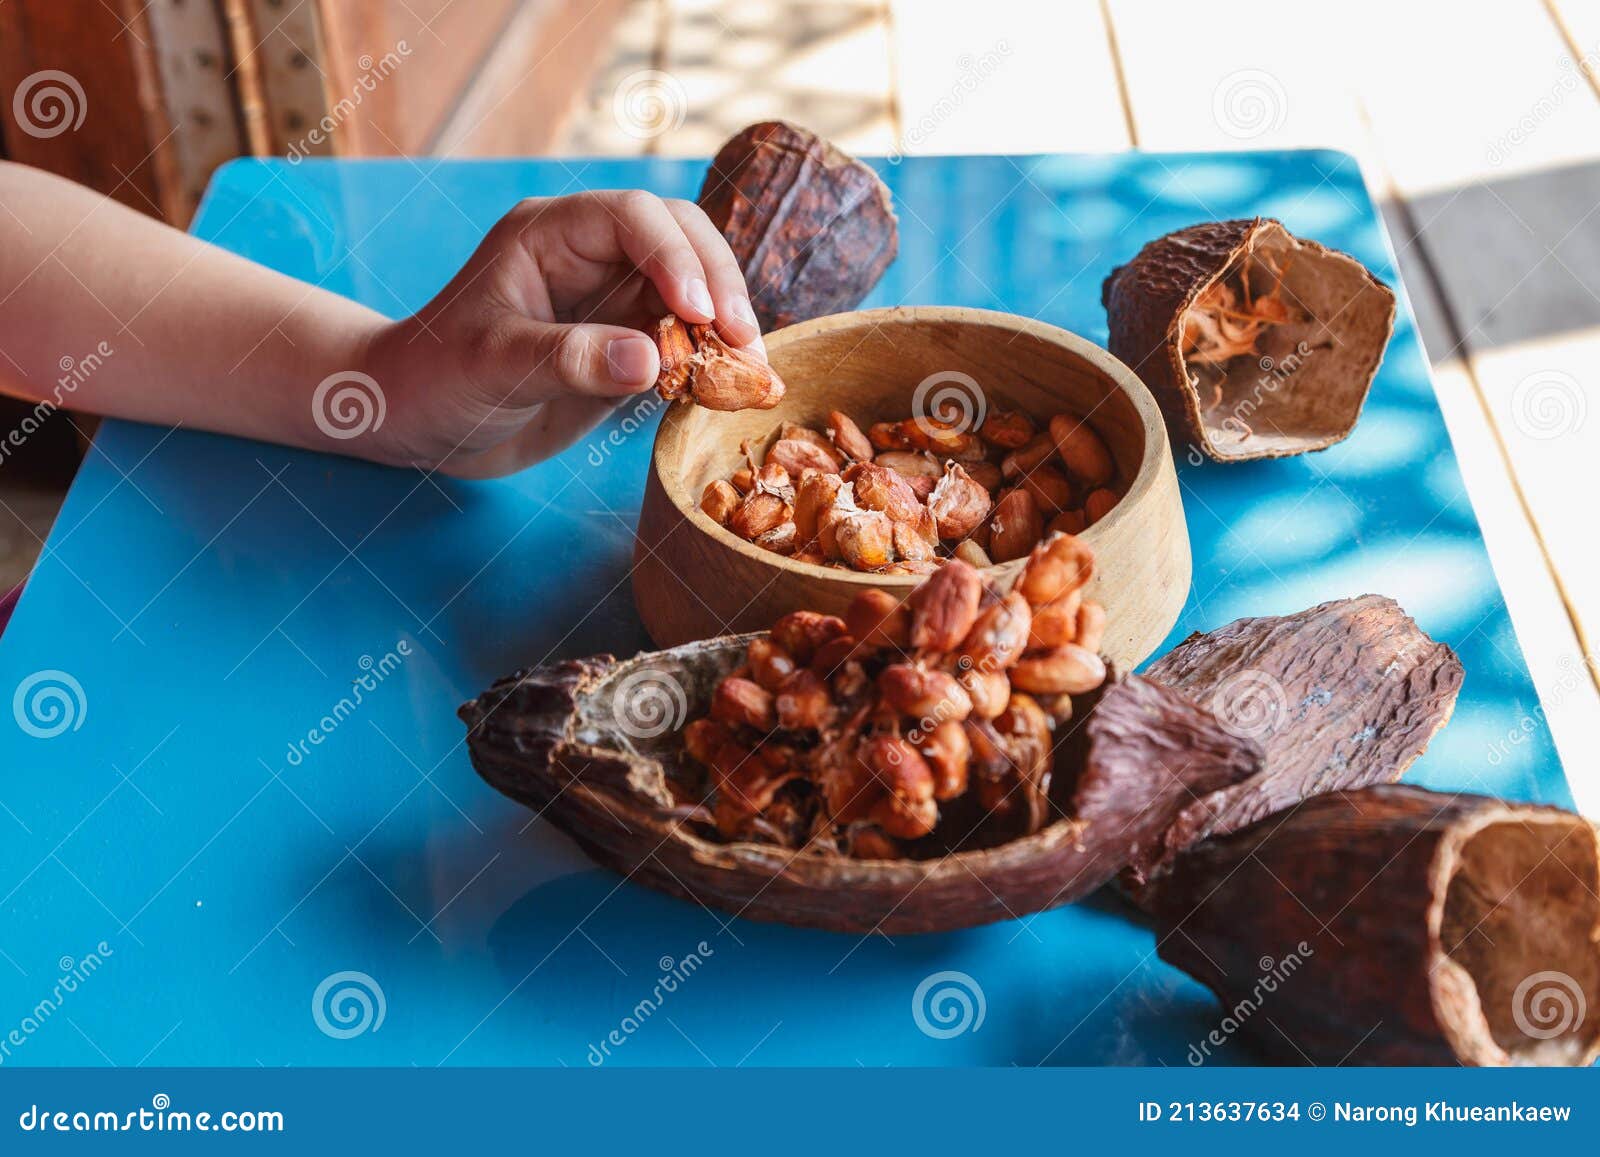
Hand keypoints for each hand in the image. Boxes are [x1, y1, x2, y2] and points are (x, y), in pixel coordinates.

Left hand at [363, 190, 763, 478]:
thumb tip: (652, 362)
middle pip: (681, 240)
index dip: (676, 258)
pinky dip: (714, 362)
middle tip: (742, 344)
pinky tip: (734, 390)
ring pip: (694, 291)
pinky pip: (686, 341)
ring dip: (727, 327)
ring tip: (752, 374)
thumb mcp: (493, 367)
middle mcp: (592, 255)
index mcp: (551, 233)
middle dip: (718, 285)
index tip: (699, 315)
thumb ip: (568, 360)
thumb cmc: (436, 380)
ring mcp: (614, 298)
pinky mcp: (629, 344)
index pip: (634, 217)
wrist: (421, 425)